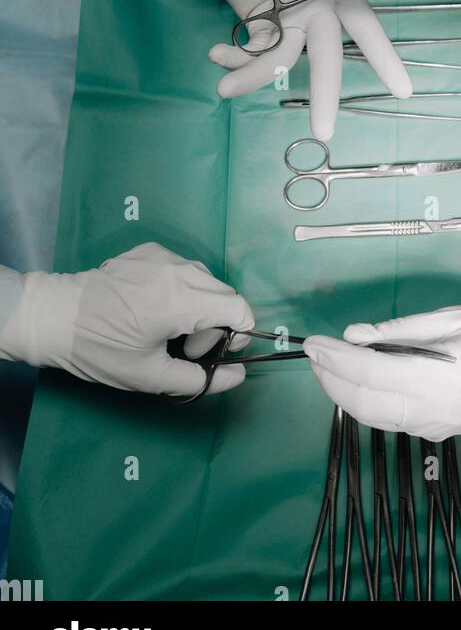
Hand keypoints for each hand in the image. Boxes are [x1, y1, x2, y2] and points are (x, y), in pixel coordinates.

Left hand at [0, 243, 254, 397]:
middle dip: (216, 324)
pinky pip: (182, 268)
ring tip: (167, 328)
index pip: (239, 309)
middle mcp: (180, 270)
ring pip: (205, 280)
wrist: (53, 317)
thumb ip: (200, 378)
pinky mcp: (149, 250)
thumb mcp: (150, 376)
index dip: (236, 336)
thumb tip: (237, 376)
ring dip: (200, 306)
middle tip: (183, 348)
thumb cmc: (100, 350)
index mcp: (182, 301)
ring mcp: (164, 256)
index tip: (206, 355)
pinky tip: (152, 305)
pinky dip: (180, 288)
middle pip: (225, 294)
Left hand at [205, 0, 410, 136]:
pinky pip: (251, 52)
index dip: (384, 56)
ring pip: (279, 60)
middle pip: (324, 58)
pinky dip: (234, 57)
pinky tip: (216, 52)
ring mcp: (283, 19)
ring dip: (253, 75)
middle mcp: (313, 10)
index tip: (403, 89)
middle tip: (325, 132)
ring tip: (225, 87)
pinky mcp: (255, 22)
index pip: (364, 26)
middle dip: (324, 95)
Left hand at [304, 305, 460, 440]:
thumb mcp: (455, 319)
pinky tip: (355, 383)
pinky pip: (389, 421)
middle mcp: (429, 412)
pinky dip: (364, 403)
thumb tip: (357, 335)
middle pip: (363, 403)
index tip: (313, 341)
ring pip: (372, 418)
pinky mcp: (436, 432)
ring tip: (325, 366)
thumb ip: (403, 330)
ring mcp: (432, 427)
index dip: (336, 358)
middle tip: (312, 353)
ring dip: (343, 393)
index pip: (370, 371)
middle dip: (330, 378)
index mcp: (436, 379)